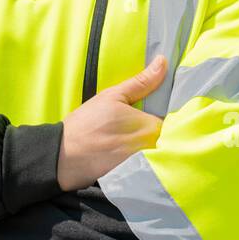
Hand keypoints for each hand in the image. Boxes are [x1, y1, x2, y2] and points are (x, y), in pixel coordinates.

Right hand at [57, 54, 167, 190]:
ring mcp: (144, 166)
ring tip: (132, 136)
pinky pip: (148, 165)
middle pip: (169, 136)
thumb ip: (142, 82)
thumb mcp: (112, 96)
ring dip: (155, 143)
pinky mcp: (135, 177)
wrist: (63, 156)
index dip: (171, 111)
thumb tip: (163, 62)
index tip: (160, 107)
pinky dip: (146, 158)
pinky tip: (128, 151)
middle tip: (142, 122)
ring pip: (159, 150)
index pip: (175, 117)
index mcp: (150, 127)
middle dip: (164, 128)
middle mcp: (152, 149)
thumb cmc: (86, 124)